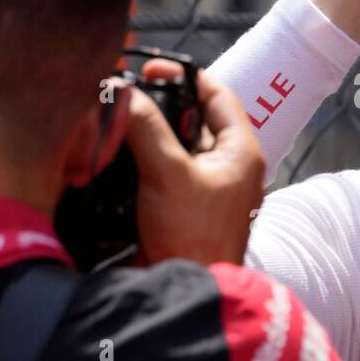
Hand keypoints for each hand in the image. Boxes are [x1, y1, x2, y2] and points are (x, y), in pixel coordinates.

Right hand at [125, 63, 264, 266]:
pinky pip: (165, 170)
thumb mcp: (168, 173)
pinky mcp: (185, 206)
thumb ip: (147, 127)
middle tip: (126, 95)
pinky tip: (118, 154)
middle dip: (160, 105)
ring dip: (148, 133)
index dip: (184, 75)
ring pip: (176, 144)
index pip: (217, 94)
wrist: (185, 291)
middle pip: (193, 118)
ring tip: (117, 120)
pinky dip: (144, 160)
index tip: (149, 69)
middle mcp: (230, 165)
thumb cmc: (192, 236)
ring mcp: (208, 187)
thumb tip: (124, 92)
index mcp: (242, 151)